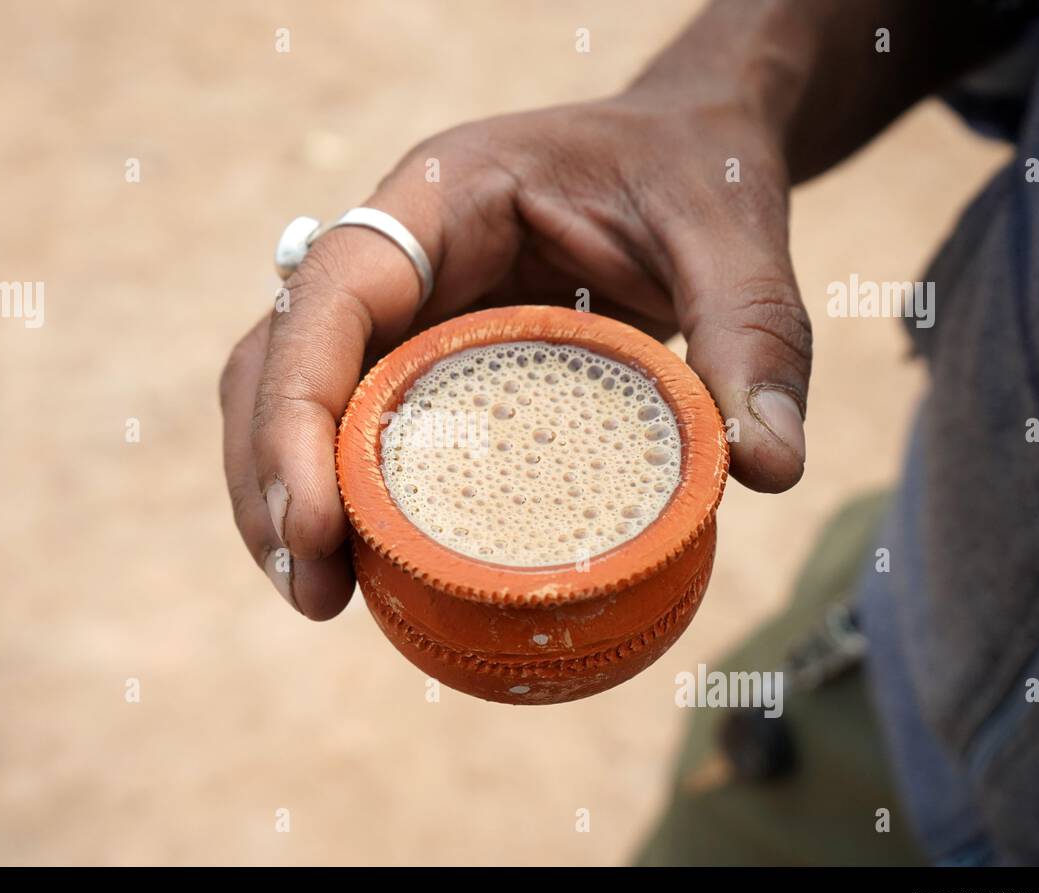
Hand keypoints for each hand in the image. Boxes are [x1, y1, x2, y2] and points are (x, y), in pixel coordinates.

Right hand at [221, 90, 810, 619]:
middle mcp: (400, 254)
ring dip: (284, 495)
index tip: (314, 522)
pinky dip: (347, 495)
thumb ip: (754, 333)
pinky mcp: (427, 360)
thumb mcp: (732, 231)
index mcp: (444, 198)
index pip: (330, 295)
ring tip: (322, 596)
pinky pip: (358, 424)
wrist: (687, 150)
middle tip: (315, 590)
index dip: (297, 407)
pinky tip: (370, 566)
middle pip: (277, 358)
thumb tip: (766, 467)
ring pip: (296, 396)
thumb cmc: (692, 170)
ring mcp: (404, 309)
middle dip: (271, 475)